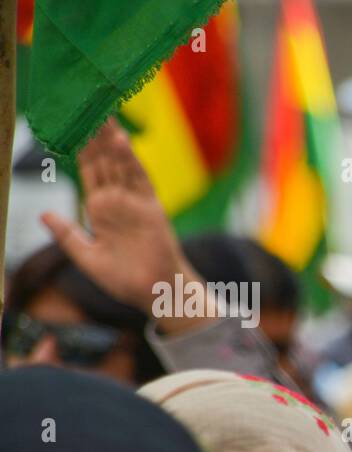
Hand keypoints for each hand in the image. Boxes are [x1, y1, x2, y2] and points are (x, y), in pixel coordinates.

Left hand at [40, 119, 201, 324]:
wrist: (154, 293)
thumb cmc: (123, 280)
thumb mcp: (86, 257)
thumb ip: (67, 235)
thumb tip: (43, 215)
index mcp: (99, 209)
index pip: (87, 170)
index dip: (78, 147)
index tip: (69, 122)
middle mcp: (116, 200)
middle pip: (102, 160)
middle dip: (94, 134)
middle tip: (85, 103)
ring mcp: (134, 202)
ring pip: (119, 164)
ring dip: (110, 140)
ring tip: (100, 113)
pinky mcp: (151, 208)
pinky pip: (140, 180)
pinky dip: (131, 160)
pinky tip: (121, 142)